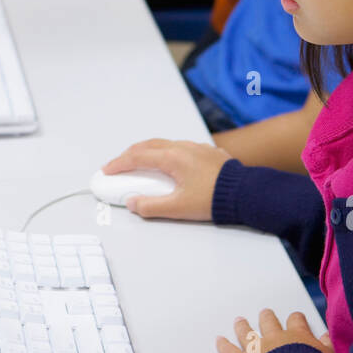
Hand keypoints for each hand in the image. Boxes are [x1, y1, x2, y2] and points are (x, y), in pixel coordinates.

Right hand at [101, 139, 230, 219]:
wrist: (245, 193)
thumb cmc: (214, 199)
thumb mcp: (178, 208)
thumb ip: (151, 206)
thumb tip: (133, 203)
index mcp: (173, 158)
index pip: (137, 157)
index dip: (119, 164)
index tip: (107, 170)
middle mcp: (183, 148)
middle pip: (148, 145)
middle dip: (130, 154)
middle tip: (119, 166)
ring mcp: (196, 148)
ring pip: (165, 144)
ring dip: (148, 152)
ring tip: (140, 164)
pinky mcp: (207, 153)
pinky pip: (180, 148)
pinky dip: (165, 153)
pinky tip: (168, 165)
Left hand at [216, 310, 338, 352]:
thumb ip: (327, 347)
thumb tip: (326, 336)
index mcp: (298, 337)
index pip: (296, 322)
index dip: (296, 320)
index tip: (295, 318)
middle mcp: (276, 339)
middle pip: (270, 323)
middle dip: (267, 318)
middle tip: (264, 313)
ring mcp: (258, 349)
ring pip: (247, 333)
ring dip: (243, 327)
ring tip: (239, 321)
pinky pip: (230, 351)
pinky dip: (223, 346)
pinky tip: (218, 340)